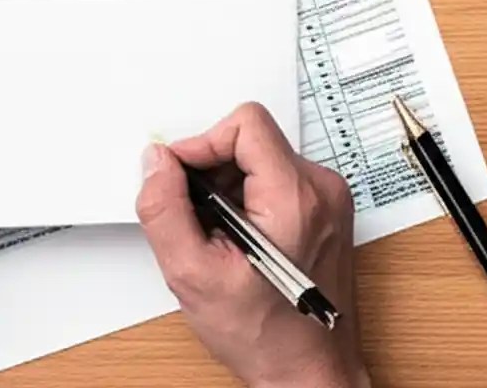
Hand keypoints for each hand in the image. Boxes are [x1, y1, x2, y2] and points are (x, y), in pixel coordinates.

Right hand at [137, 103, 367, 387]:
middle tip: (200, 222)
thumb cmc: (267, 336)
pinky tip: (243, 242)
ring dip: (231, 190)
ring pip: (262, 161)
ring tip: (223, 240)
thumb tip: (156, 163)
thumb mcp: (193, 274)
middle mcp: (321, 190)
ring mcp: (330, 200)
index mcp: (296, 197)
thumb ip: (165, 210)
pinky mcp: (328, 211)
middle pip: (252, 141)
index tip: (182, 177)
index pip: (246, 124)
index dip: (202, 144)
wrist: (310, 372)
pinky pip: (278, 182)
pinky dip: (251, 202)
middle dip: (214, 173)